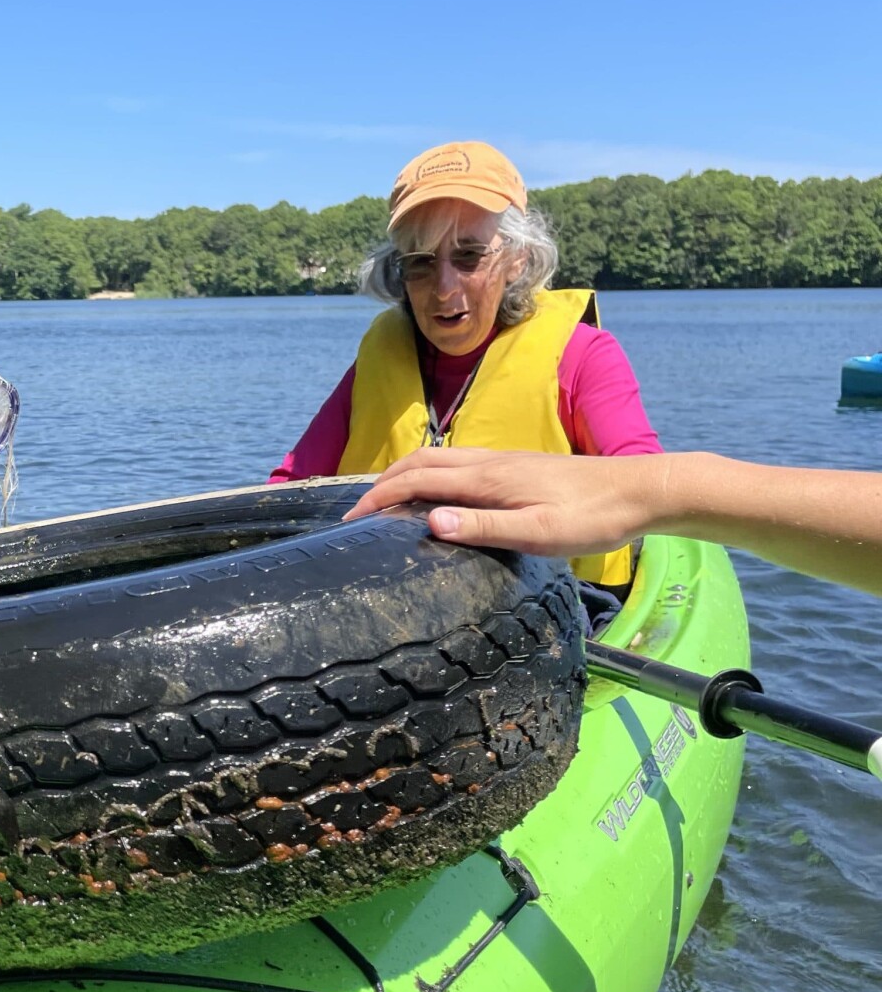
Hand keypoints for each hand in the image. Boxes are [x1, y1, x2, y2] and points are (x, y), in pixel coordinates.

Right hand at [341, 448, 666, 556]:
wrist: (639, 491)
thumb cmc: (591, 518)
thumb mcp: (538, 533)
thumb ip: (483, 528)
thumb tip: (431, 522)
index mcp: (487, 478)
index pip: (417, 481)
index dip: (379, 499)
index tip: (352, 520)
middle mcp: (488, 462)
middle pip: (419, 460)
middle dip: (382, 483)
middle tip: (359, 513)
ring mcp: (501, 461)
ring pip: (437, 457)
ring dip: (404, 474)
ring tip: (386, 501)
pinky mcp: (514, 466)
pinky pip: (455, 463)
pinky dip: (428, 474)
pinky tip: (435, 494)